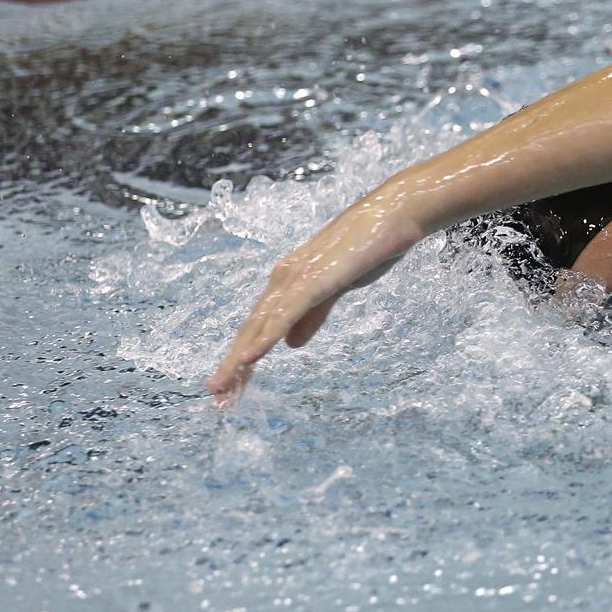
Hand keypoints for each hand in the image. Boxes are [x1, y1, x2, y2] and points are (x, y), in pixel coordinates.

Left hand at [205, 201, 419, 404]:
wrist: (393, 215)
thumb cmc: (367, 249)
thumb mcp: (337, 290)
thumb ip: (312, 316)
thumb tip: (291, 345)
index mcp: (288, 283)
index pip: (259, 327)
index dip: (243, 357)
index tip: (232, 387)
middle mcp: (283, 279)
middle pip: (250, 329)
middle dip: (232, 365)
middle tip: (217, 396)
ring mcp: (295, 279)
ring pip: (260, 326)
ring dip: (239, 358)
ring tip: (222, 387)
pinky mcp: (312, 280)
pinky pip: (283, 315)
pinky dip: (265, 338)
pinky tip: (249, 358)